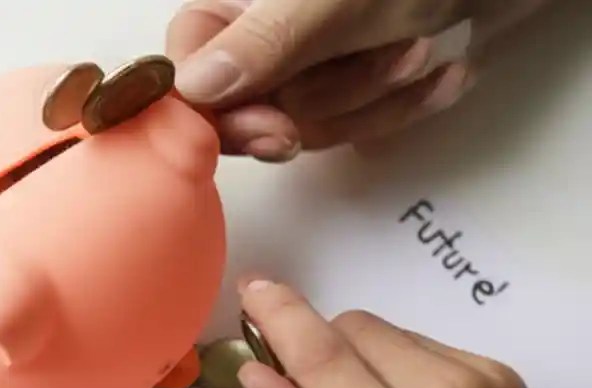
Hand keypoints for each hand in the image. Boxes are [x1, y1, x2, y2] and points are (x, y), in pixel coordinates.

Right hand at [165, 0, 552, 160]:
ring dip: (373, 100)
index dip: (226, 116)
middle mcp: (254, 31)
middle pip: (249, 110)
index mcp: (233, 3)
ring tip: (422, 51)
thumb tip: (196, 90)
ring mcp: (299, 60)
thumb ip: (267, 43)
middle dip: (325, 101)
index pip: (187, 76)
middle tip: (385, 61)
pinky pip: (345, 126)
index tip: (276, 133)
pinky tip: (442, 75)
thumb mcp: (339, 0)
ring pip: (300, 124)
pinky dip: (398, 108)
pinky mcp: (343, 83)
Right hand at [234, 277, 591, 387]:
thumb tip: (256, 372)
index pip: (320, 351)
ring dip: (362, 361)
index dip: (279, 313)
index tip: (250, 286)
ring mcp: (485, 383)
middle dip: (321, 351)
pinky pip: (428, 347)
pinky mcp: (507, 381)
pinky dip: (403, 370)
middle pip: (354, 328)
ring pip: (391, 333)